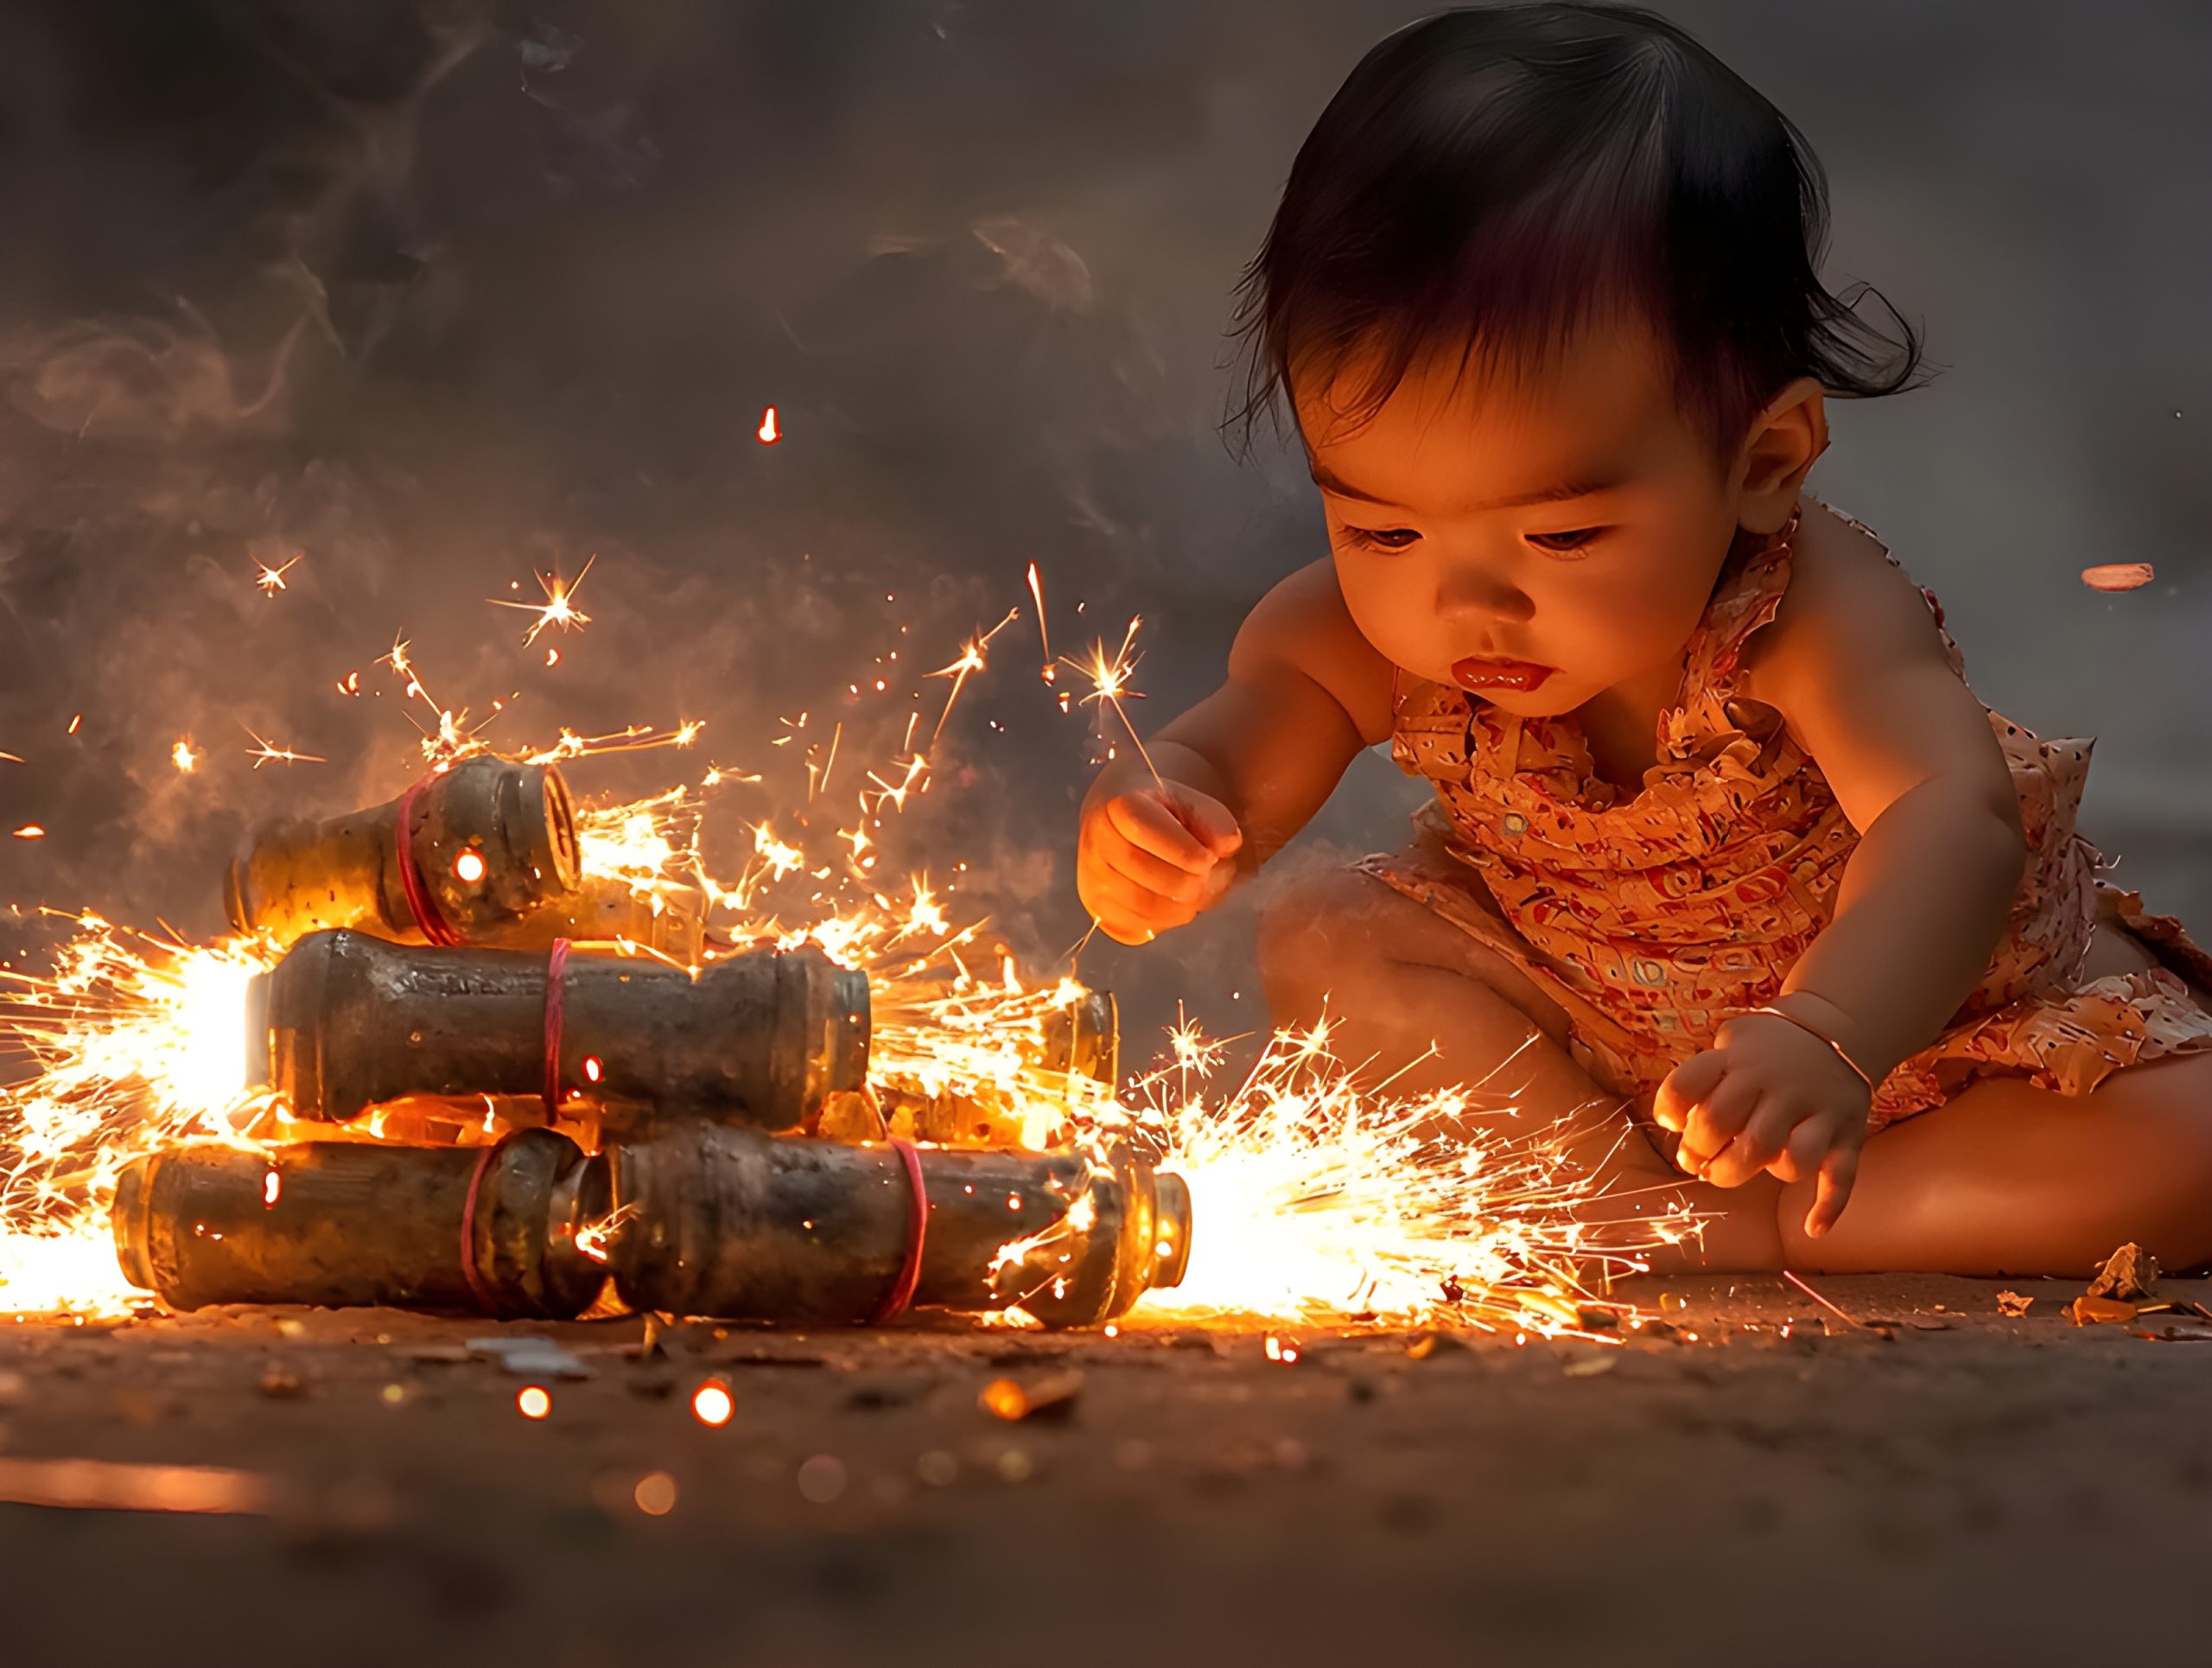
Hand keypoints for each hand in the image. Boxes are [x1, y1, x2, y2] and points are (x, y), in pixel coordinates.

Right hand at [1076, 778, 1241, 944]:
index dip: (1184, 850)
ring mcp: (1092, 879)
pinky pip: (1136, 926)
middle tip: (1204, 877)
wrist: (1120, 821)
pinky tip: (1174, 902)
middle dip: (1187, 882)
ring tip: (1193, 890)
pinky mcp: (1096, 908)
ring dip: (1180, 905)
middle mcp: (1095, 844)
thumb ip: (1213, 818)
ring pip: (1143, 906)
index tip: (1208, 857)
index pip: (1144, 830)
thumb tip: (1227, 845)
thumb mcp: (1189, 801)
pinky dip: (1165, 920)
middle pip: (1145, 874)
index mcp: (1116, 806)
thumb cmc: (1160, 811)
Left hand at [1652, 1010, 1871, 1238]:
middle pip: (1728, 1128)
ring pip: (1786, 1159)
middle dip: (1702, 1153)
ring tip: (1735, 1171)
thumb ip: (1705, 1078)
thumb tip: (1677, 1125)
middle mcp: (1777, 1085)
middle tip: (1697, 1160)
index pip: (1688, 1085)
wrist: (1840, 1029)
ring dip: (1754, 1174)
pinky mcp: (1847, 1135)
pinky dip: (1828, 1207)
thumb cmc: (1768, 1048)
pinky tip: (1811, 1228)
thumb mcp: (1731, 1043)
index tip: (1672, 1123)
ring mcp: (1816, 1111)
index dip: (1670, 1110)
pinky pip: (1841, 1176)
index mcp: (1739, 1061)